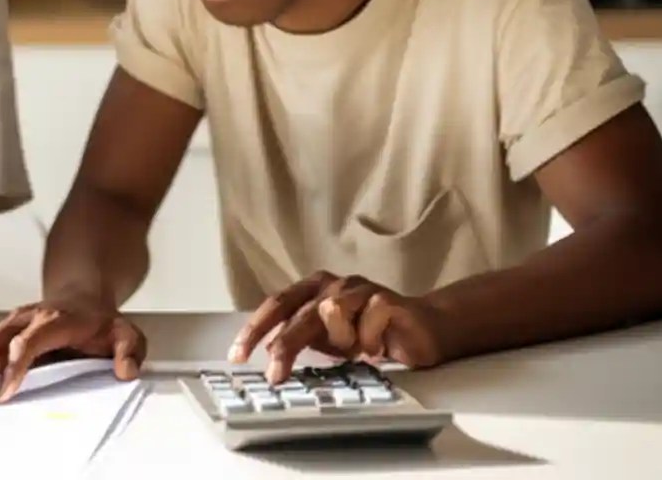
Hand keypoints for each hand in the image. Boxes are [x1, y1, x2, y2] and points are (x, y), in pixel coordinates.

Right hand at [0, 301, 146, 405]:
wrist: (82, 295)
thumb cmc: (99, 321)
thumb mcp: (125, 333)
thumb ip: (129, 350)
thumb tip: (124, 370)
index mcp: (55, 320)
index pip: (28, 340)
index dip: (15, 365)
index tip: (7, 392)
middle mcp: (26, 318)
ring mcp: (9, 322)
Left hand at [230, 271, 449, 384]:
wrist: (424, 331)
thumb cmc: (370, 335)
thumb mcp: (328, 340)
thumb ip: (301, 339)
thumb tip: (268, 353)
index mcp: (313, 290)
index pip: (276, 305)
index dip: (254, 330)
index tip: (237, 355)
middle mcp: (333, 284)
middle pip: (299, 313)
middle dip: (284, 347)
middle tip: (275, 376)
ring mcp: (360, 288)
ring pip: (332, 311)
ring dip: (342, 341)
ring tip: (358, 351)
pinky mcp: (387, 299)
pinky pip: (367, 322)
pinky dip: (369, 342)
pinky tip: (378, 349)